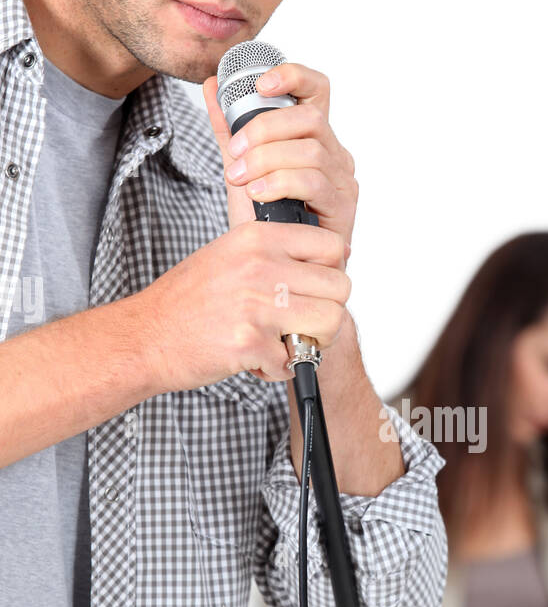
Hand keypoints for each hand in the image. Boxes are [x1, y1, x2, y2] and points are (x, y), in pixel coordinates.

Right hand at [137, 218, 350, 392]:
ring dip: (313, 342)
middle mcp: (261, 266)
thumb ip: (278, 252)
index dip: (330, 272)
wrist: (146, 337)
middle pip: (341, 288)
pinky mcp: (251, 343)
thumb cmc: (188, 300)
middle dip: (327, 312)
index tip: (314, 289)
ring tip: (284, 342)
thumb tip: (337, 253)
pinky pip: (295, 361)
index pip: (332, 246)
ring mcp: (257, 305)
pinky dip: (278, 369)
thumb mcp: (231, 254)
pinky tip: (254, 359)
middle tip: (303, 324)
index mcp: (258, 238)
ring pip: (330, 324)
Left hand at [201, 62, 358, 263]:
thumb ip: (229, 128)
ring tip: (240, 178)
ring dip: (268, 159)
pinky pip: (315, 182)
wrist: (277, 271)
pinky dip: (281, 182)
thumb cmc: (267, 221)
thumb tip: (213, 85)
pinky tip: (257, 193)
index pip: (316, 90)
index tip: (260, 84)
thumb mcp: (242, 166)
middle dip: (265, 129)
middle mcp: (335, 155)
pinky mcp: (344, 210)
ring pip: (312, 150)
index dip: (293, 76)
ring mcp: (343, 182)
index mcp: (313, 138)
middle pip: (310, 118)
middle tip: (234, 152)